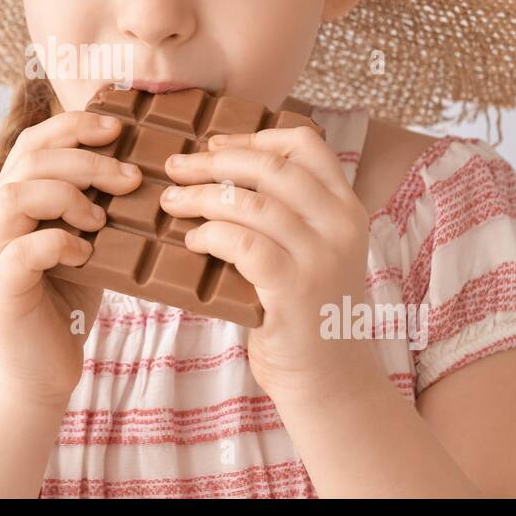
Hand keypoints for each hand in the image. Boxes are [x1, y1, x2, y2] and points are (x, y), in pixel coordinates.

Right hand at [0, 109, 141, 405]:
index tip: (117, 128)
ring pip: (17, 194)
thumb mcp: (85, 238)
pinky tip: (86, 256)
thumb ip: (95, 202)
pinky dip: (59, 243)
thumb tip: (139, 165)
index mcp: (14, 199)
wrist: (40, 368)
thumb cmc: (66, 300)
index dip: (72, 125)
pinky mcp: (2, 287)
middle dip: (86, 160)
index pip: (32, 141)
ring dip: (68, 196)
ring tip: (102, 220)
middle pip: (30, 160)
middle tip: (130, 178)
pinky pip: (22, 249)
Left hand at [156, 125, 383, 401]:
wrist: (329, 379)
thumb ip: (285, 214)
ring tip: (170, 201)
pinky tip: (192, 242)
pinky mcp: (295, 289)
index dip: (255, 136)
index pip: (307, 145)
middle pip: (271, 166)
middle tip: (175, 166)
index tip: (215, 143)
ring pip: (251, 202)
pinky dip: (210, 235)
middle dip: (214, 161)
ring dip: (200, 197)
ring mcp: (321, 257)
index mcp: (345, 207)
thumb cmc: (306, 311)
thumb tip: (215, 174)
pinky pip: (242, 243)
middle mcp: (340, 225)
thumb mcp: (312, 251)